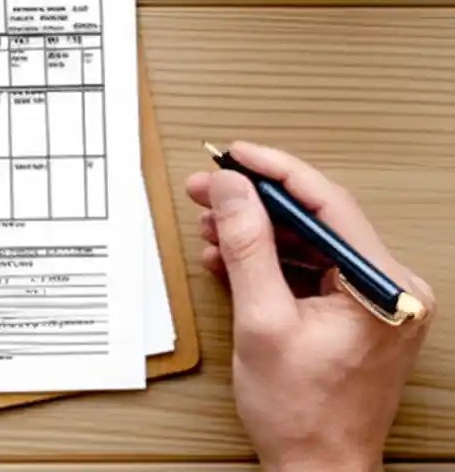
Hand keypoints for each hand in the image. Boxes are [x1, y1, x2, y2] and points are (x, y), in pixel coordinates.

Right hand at [187, 142, 434, 471]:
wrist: (317, 468)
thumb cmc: (302, 414)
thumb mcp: (261, 320)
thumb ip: (247, 246)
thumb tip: (231, 190)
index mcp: (383, 286)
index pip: (327, 203)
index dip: (274, 171)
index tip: (234, 156)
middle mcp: (390, 288)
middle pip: (317, 219)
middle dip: (255, 203)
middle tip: (207, 190)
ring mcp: (375, 301)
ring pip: (309, 243)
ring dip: (257, 233)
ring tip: (211, 227)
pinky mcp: (356, 314)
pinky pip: (310, 270)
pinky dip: (269, 262)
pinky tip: (232, 259)